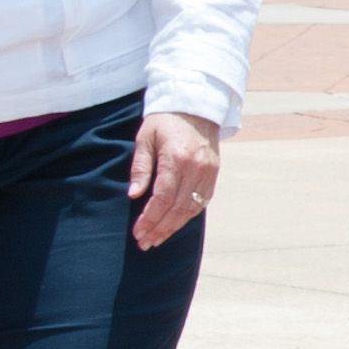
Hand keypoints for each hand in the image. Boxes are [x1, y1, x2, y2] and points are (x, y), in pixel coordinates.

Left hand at [127, 110, 220, 249]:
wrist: (196, 106)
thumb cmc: (165, 120)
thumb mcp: (145, 138)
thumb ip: (140, 167)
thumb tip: (134, 195)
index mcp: (176, 158)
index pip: (163, 199)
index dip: (150, 219)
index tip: (138, 231)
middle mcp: (196, 168)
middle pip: (178, 209)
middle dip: (160, 229)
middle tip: (145, 242)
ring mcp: (208, 172)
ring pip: (191, 209)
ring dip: (173, 227)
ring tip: (157, 238)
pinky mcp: (214, 174)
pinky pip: (201, 202)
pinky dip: (187, 216)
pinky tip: (173, 224)